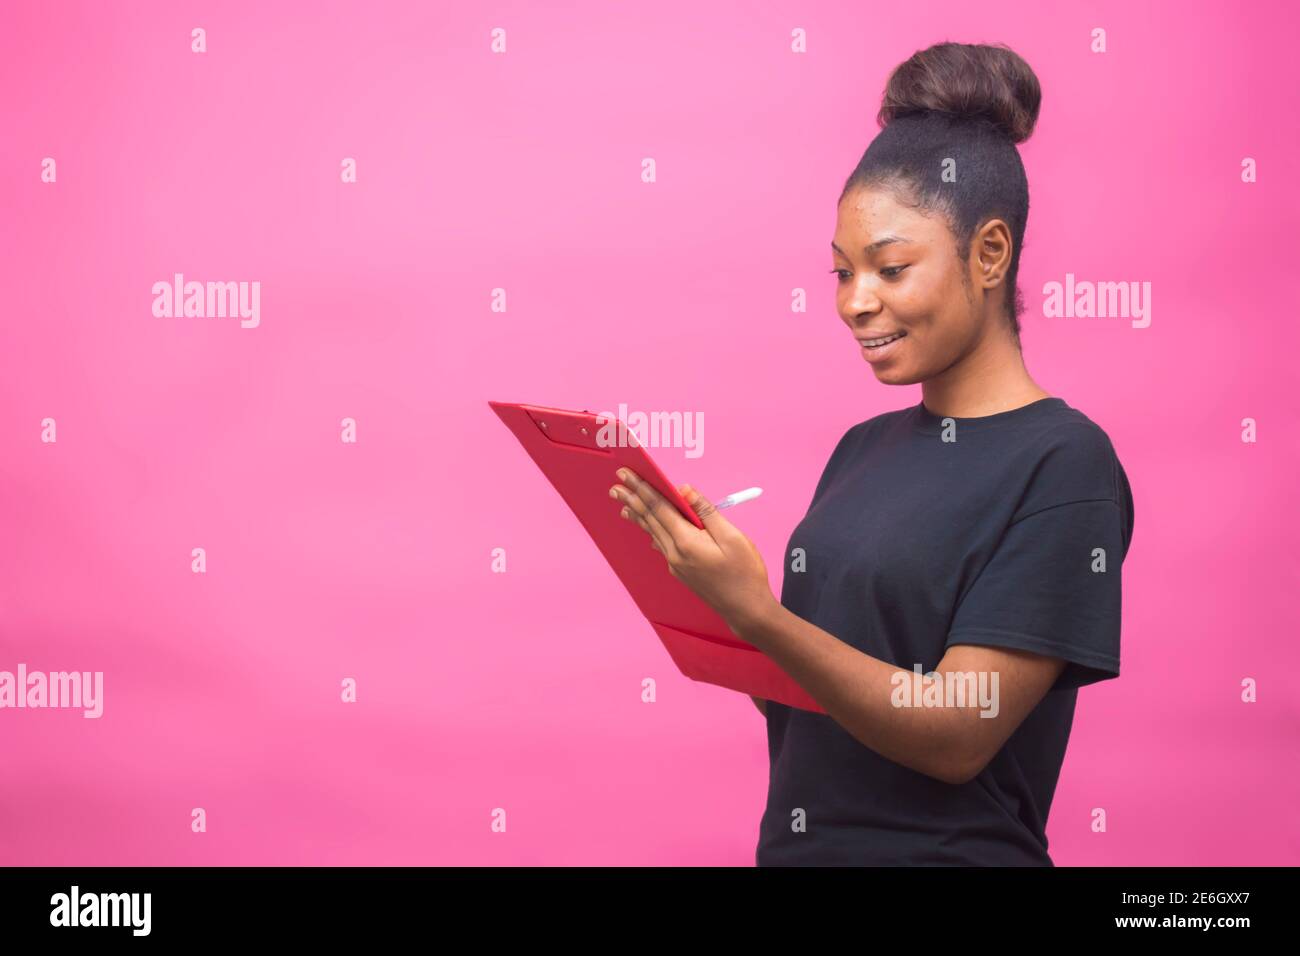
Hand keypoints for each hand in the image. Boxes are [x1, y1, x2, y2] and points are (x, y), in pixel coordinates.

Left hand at [609, 468, 776, 640]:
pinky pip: (661, 545)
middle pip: (650, 520)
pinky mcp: (680, 571)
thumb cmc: (744, 573)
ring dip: (638, 515)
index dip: (642, 488)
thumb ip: (706, 511)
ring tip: (623, 504)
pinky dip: (651, 530)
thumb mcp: (732, 537)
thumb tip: (684, 490)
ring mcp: (675, 564)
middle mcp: (674, 553)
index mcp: (686, 541)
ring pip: (653, 533)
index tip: (626, 475)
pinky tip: (647, 528)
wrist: (745, 610)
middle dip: (632, 499)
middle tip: (615, 485)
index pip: (659, 508)